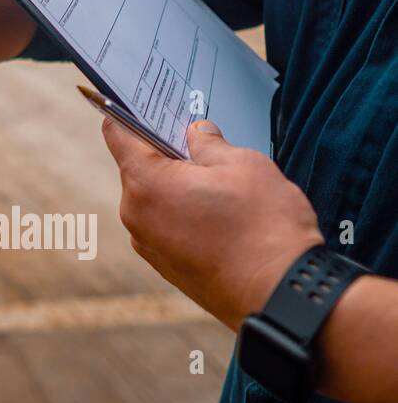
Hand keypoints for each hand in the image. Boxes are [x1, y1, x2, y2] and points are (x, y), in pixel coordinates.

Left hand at [103, 118, 323, 329]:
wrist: (285, 298)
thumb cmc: (265, 230)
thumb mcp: (244, 165)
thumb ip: (210, 142)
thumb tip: (195, 134)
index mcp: (146, 183)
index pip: (118, 134)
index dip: (128, 113)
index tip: (139, 104)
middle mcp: (136, 217)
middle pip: (139, 168)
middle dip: (167, 155)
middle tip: (202, 147)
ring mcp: (150, 246)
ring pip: (156, 200)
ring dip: (179, 188)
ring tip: (222, 188)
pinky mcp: (168, 268)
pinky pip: (168, 227)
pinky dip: (186, 215)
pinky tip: (222, 217)